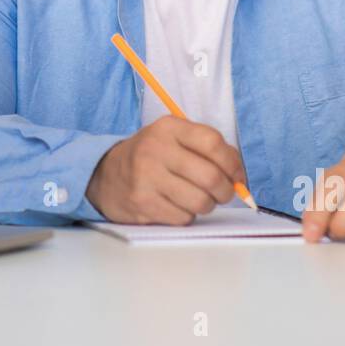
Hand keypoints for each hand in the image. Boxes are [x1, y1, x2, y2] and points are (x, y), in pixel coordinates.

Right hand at [86, 115, 247, 224]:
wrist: (106, 175)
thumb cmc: (151, 157)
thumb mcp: (173, 139)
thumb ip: (206, 150)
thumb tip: (239, 178)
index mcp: (168, 128)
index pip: (212, 142)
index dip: (233, 163)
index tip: (237, 176)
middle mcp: (155, 149)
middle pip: (210, 176)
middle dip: (225, 191)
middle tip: (223, 194)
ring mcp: (146, 178)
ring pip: (199, 201)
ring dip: (206, 205)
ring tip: (197, 199)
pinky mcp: (142, 203)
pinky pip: (183, 217)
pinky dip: (186, 216)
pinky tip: (175, 206)